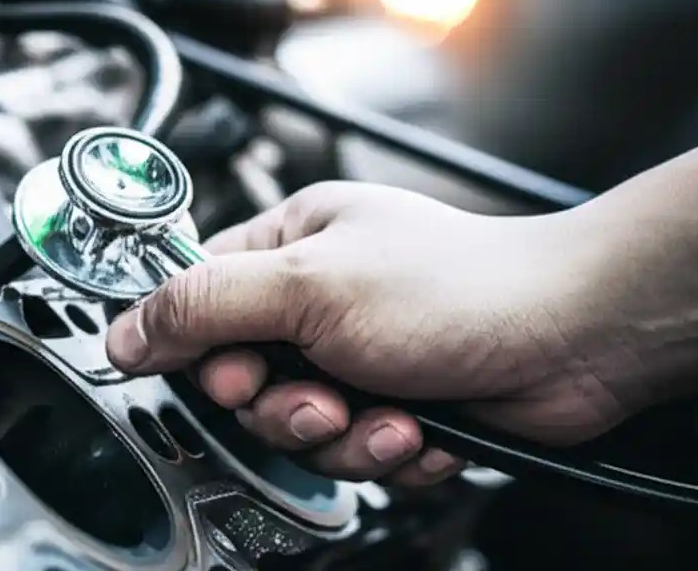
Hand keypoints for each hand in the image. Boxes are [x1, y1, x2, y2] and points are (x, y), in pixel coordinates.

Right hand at [104, 182, 643, 486]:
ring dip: (340, 435)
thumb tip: (124, 329)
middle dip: (283, 405)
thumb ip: (203, 306)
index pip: (196, 298)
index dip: (199, 348)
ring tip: (383, 415)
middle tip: (319, 395)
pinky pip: (352, 452)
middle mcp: (317, 300)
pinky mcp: (393, 404)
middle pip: (243, 380)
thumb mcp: (308, 287)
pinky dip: (386, 451)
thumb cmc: (459, 285)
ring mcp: (357, 355)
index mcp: (287, 246)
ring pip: (297, 427)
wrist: (572, 337)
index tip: (230, 372)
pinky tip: (420, 428)